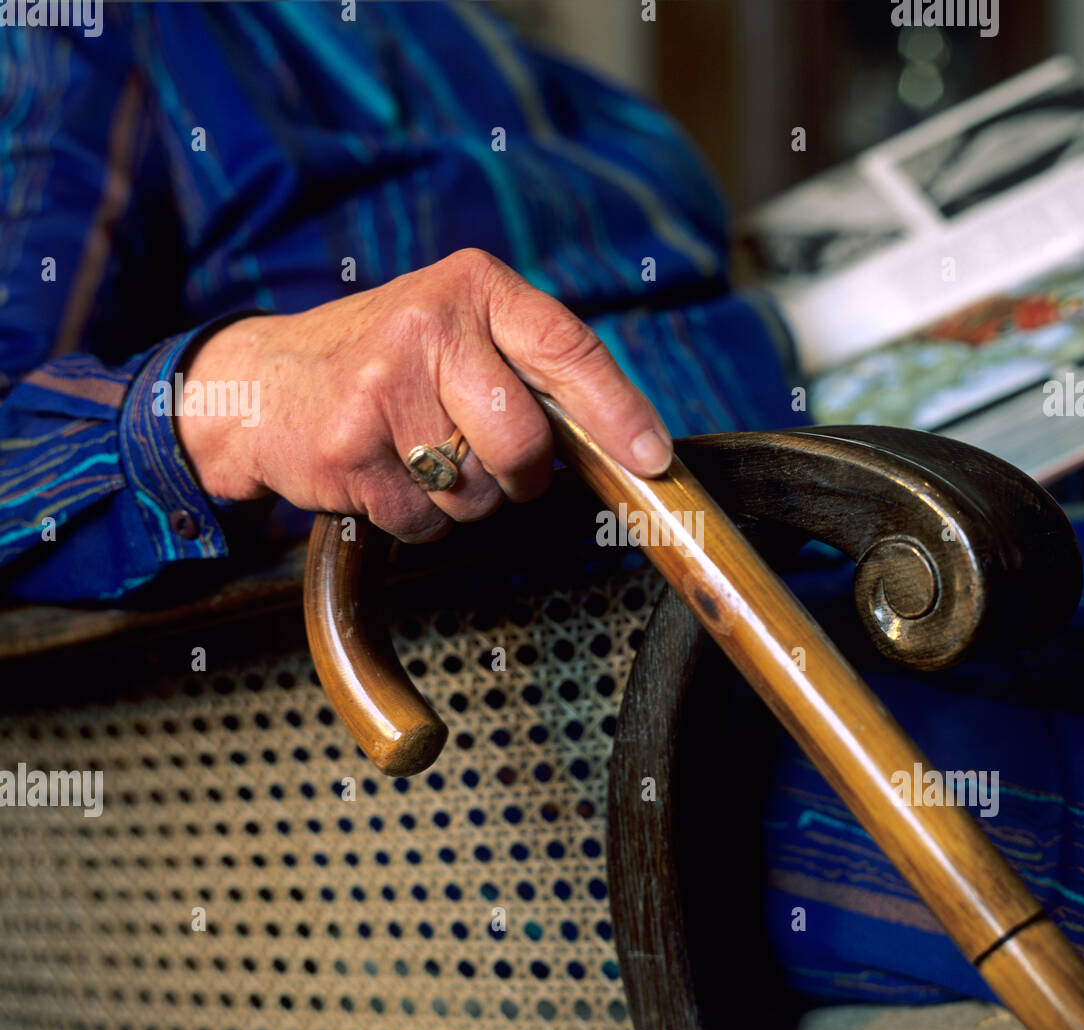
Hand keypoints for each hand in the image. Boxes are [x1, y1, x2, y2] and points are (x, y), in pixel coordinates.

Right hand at [177, 248, 672, 542]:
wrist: (262, 383)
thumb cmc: (385, 362)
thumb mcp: (456, 329)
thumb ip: (529, 367)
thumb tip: (625, 443)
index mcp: (473, 287)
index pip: (568, 349)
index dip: (619, 412)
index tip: (653, 459)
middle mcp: (429, 326)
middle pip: (524, 442)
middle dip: (521, 474)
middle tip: (490, 460)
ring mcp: (383, 387)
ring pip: (478, 492)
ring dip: (464, 497)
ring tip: (419, 453)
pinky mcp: (349, 448)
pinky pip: (427, 521)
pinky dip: (418, 517)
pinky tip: (386, 475)